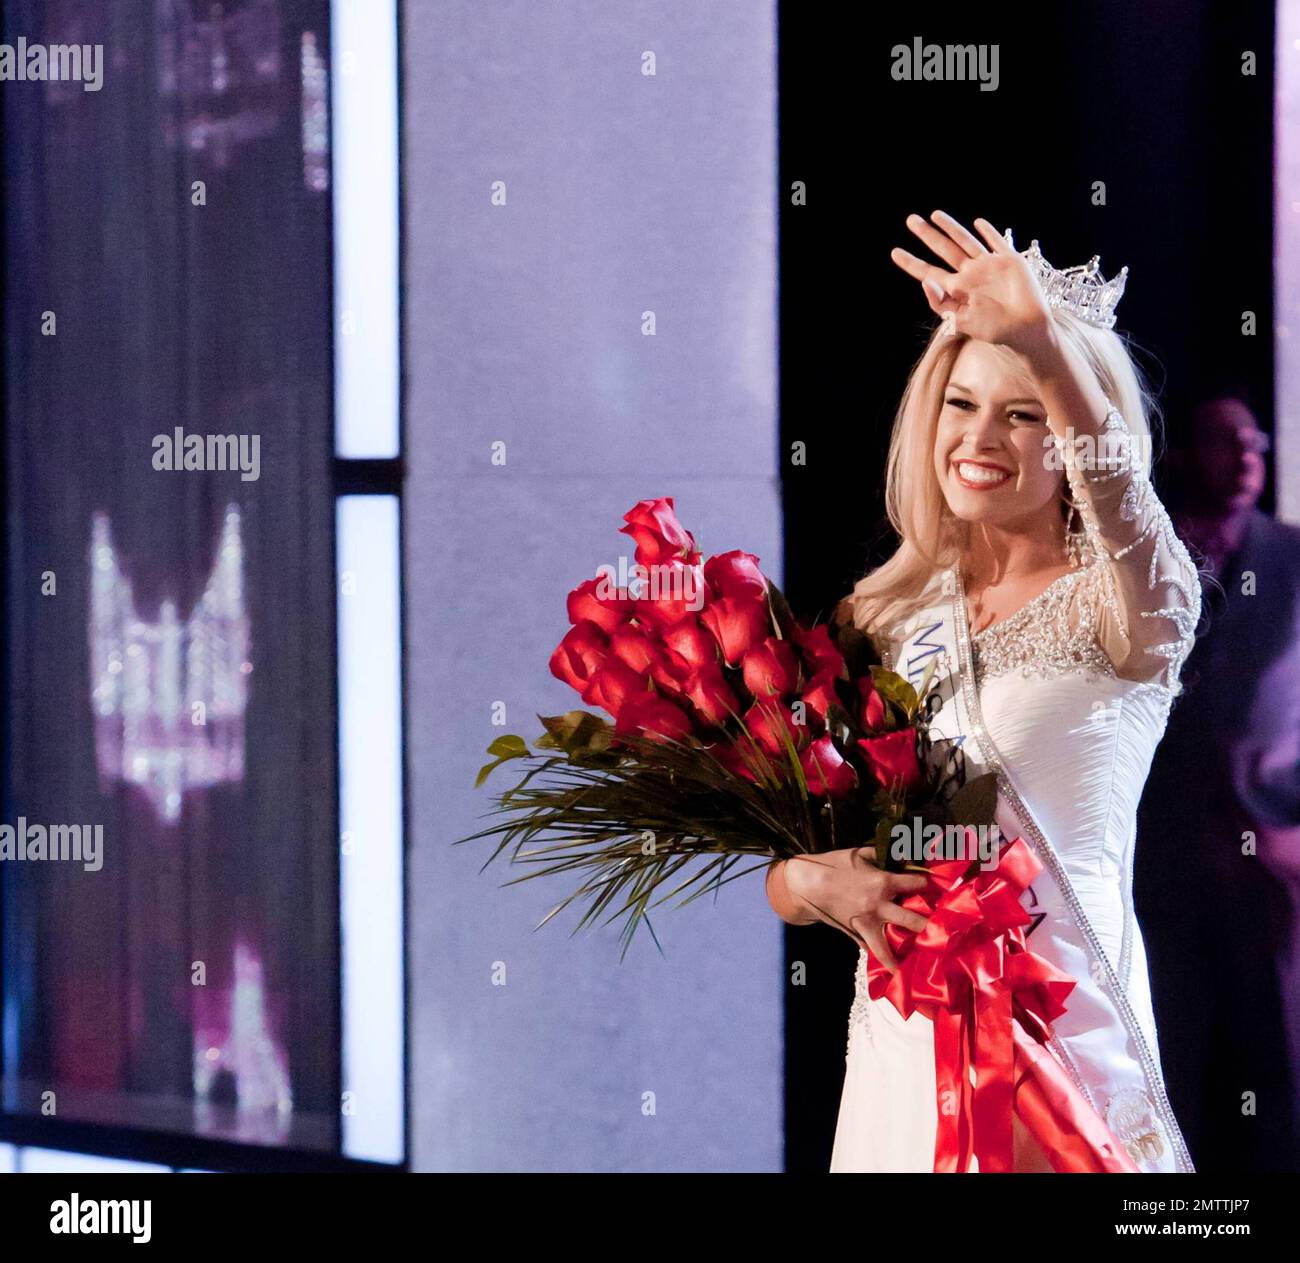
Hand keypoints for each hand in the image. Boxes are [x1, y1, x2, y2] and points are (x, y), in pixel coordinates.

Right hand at [783, 848, 929, 970]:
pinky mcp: (854, 932)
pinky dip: (879, 957)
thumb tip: (905, 854)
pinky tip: (890, 968)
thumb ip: (884, 854)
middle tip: (945, 932)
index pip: (916, 884)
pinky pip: (869, 948)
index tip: (937, 887)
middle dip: (931, 926)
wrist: (807, 883)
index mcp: (883, 882)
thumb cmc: (834, 864)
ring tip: (913, 970)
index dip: (929, 884)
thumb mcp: (861, 853)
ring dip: (901, 960)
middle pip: (913, 921)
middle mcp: (879, 905)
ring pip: (887, 948)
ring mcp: (866, 923)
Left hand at [890, 210, 1053, 356]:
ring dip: (951, 227)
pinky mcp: (1008, 260)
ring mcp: (988, 265)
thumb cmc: (994, 329)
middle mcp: (970, 274)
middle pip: (944, 249)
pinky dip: (987, 232)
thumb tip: (924, 281)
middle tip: (910, 220)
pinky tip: (977, 223)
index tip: (895, 252)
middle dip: (927, 235)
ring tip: (934, 215)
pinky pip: (996, 242)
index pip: (929, 272)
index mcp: (957, 289)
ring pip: (965, 241)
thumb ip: (941, 303)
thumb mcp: (961, 321)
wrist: (1025, 328)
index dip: (912, 263)